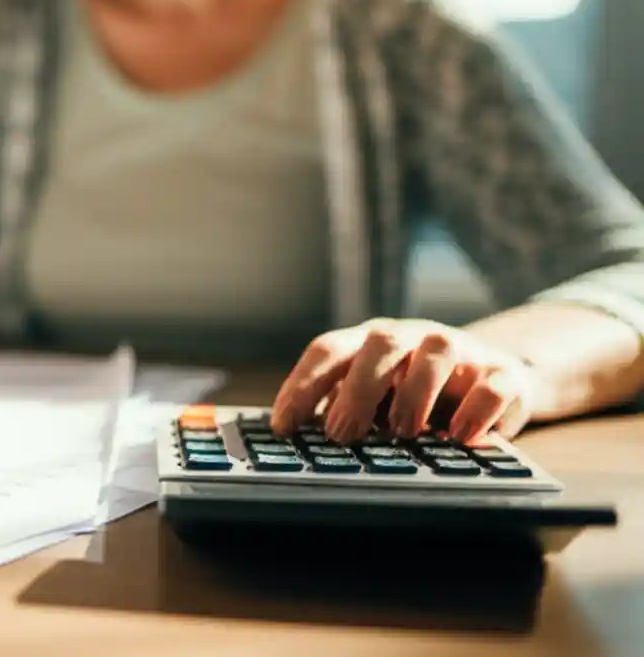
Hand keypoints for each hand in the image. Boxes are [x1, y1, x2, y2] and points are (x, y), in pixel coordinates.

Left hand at [271, 319, 546, 444]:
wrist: (494, 381)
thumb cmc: (415, 396)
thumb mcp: (375, 401)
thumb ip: (344, 412)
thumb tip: (301, 448)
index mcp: (369, 342)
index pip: (328, 351)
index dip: (301, 386)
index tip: (282, 427)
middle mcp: (411, 337)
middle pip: (380, 343)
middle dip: (357, 389)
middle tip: (342, 434)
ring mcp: (460, 350)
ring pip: (437, 351)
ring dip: (415, 393)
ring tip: (403, 434)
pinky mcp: (503, 374)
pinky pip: (494, 384)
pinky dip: (477, 410)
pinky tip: (459, 438)